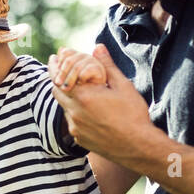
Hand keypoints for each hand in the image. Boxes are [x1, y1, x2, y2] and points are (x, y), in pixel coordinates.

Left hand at [51, 44, 155, 162]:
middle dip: (57, 78)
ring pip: (64, 107)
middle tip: (59, 67)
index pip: (59, 76)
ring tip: (77, 88)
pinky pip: (71, 122)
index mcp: (83, 96)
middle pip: (57, 91)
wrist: (138, 147)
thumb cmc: (133, 115)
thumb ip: (107, 66)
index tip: (56, 56)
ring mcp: (75, 128)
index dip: (56, 65)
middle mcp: (74, 112)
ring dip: (67, 96)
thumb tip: (97, 47)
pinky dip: (75, 112)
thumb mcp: (123, 86)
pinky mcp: (79, 139)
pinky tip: (87, 109)